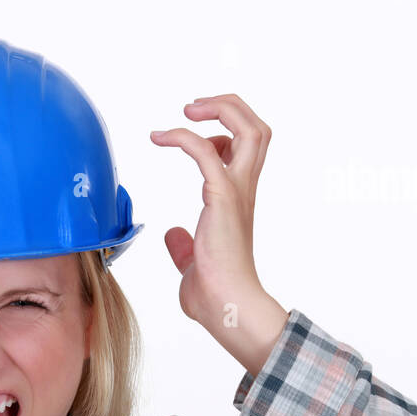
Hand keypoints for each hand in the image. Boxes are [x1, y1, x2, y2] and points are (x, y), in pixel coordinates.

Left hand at [150, 94, 287, 375]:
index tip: (194, 133)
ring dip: (218, 109)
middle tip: (193, 107)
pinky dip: (183, 136)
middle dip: (228, 107)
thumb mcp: (191, 264)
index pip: (245, 149)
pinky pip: (205, 151)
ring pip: (248, 130)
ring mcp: (237, 192)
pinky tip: (159, 137)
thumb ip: (183, 248)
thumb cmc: (212, 295)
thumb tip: (172, 236)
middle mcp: (244, 190)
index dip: (223, 133)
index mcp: (239, 200)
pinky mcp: (221, 198)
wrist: (225, 308)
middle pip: (257, 129)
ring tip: (186, 109)